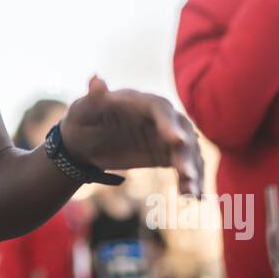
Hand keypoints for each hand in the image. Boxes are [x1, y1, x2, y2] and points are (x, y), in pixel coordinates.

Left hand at [59, 76, 204, 195]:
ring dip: (192, 171)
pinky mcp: (167, 154)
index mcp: (141, 102)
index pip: (160, 109)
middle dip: (186, 153)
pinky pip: (185, 166)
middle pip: (181, 132)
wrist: (83, 143)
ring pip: (188, 152)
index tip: (176, 141)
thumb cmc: (82, 121)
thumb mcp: (83, 110)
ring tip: (190, 194)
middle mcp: (160, 117)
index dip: (169, 124)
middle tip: (185, 174)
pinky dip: (192, 181)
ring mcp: (166, 136)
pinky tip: (196, 198)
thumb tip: (96, 79)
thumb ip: (93, 98)